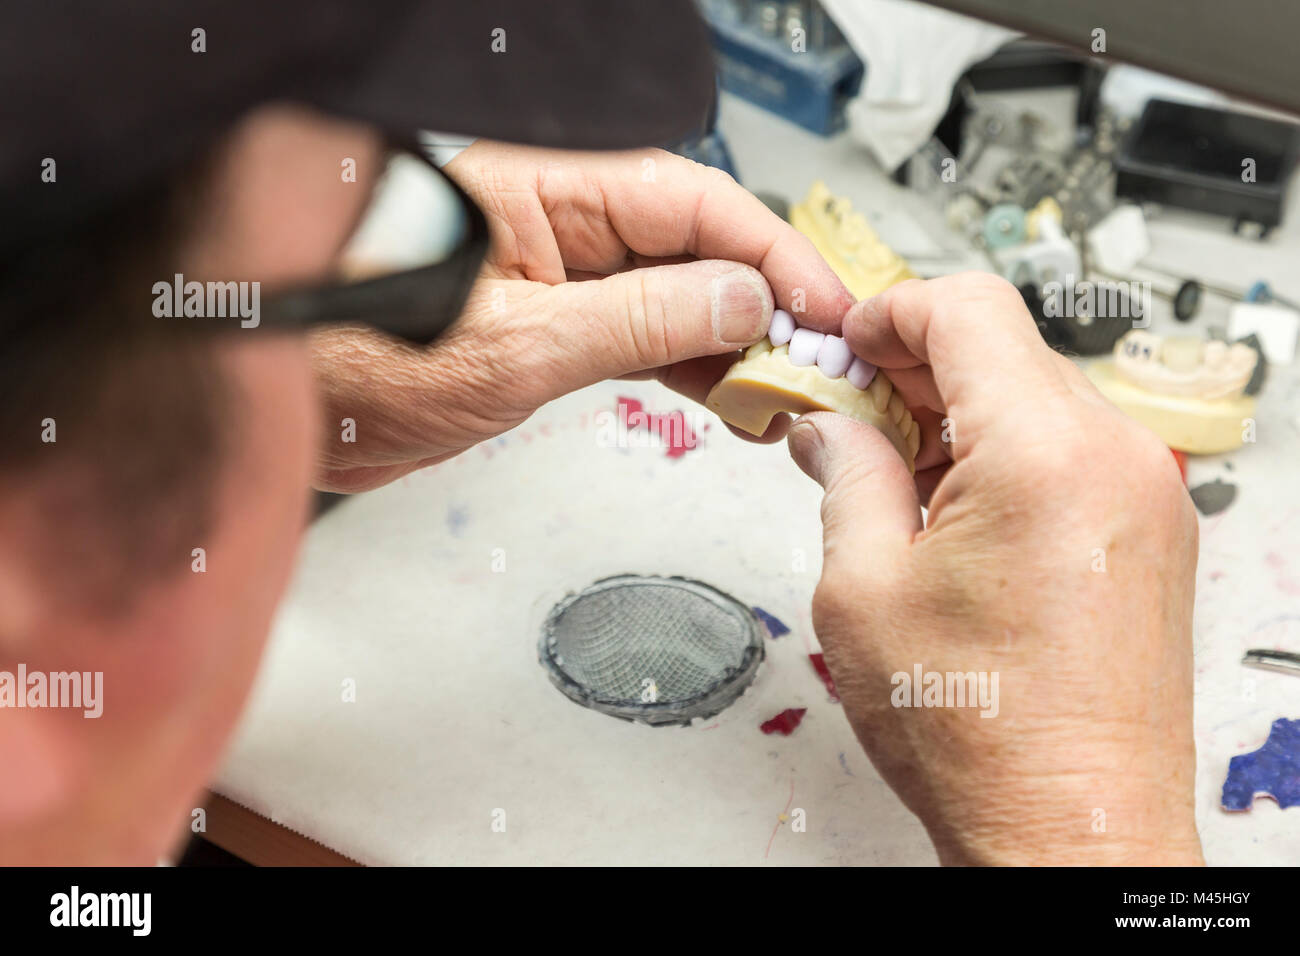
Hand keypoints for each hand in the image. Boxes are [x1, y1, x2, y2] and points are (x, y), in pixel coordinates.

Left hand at [311, 141, 853, 491]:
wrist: (285, 409)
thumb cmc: (352, 355)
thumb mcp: (517, 344)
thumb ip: (639, 320)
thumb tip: (740, 302)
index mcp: (547, 190)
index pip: (693, 203)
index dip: (771, 254)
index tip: (823, 307)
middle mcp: (559, 224)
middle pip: (697, 246)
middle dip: (765, 304)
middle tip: (816, 363)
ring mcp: (560, 279)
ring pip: (679, 295)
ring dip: (736, 344)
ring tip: (783, 392)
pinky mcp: (552, 329)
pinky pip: (645, 335)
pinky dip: (692, 368)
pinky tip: (730, 396)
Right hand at [788, 273, 1202, 864]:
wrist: (1073, 830)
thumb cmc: (986, 738)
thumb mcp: (864, 589)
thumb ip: (843, 477)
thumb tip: (828, 428)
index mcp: (1041, 455)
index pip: (966, 308)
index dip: (889, 311)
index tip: (847, 342)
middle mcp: (1113, 459)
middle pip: (1002, 347)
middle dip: (913, 368)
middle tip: (846, 414)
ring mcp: (1144, 494)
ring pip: (1034, 397)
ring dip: (955, 416)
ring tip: (891, 478)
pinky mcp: (1150, 530)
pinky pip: (1067, 449)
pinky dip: (1001, 454)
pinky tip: (947, 510)